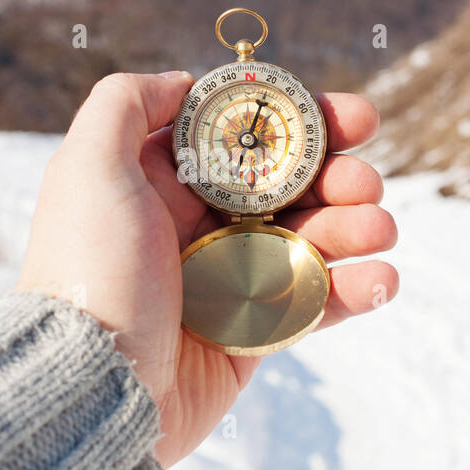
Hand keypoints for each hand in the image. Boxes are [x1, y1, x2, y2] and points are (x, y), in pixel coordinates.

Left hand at [16, 71, 398, 466]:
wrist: (93, 388)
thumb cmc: (91, 273)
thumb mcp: (87, 168)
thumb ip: (125, 103)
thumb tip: (183, 80)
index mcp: (163, 182)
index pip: (245, 136)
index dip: (300, 122)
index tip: (349, 118)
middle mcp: (199, 224)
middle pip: (289, 185)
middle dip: (339, 176)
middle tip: (366, 182)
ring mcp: (232, 278)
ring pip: (312, 239)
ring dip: (356, 227)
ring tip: (379, 230)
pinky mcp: (256, 333)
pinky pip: (317, 301)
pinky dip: (356, 288)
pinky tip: (382, 279)